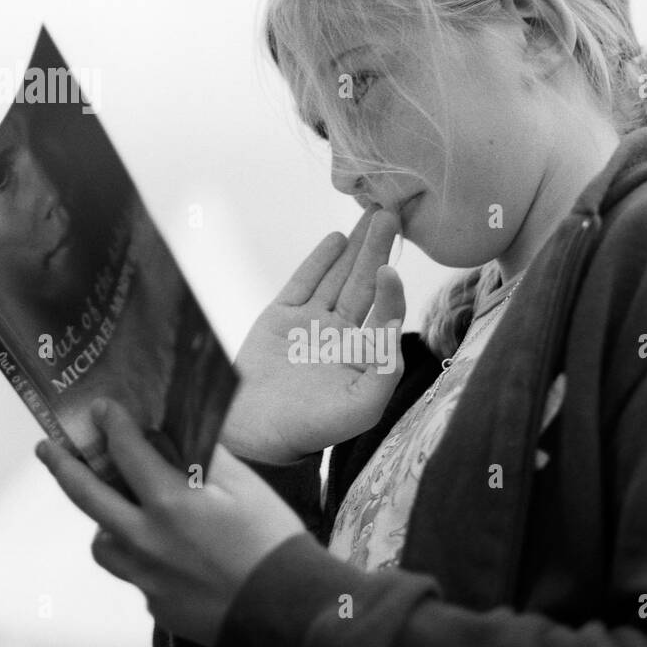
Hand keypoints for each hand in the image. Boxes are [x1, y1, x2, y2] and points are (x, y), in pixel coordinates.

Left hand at [37, 400, 303, 646]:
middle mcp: (146, 540)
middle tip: (44, 447)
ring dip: (102, 522)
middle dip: (62, 465)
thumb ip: (203, 456)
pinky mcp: (157, 607)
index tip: (102, 408)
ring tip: (115, 508)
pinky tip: (163, 552)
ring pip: (102, 543)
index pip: (125, 449)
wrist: (288, 617)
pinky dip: (140, 557)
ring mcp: (147, 578)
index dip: (112, 423)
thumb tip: (174, 435)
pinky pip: (135, 574)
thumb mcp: (245, 486)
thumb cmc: (273, 542)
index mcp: (169, 502)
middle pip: (86, 496)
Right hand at [222, 207, 405, 463]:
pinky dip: (319, 260)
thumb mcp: (361, 408)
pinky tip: (335, 239)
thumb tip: (394, 324)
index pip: (382, 313)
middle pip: (364, 284)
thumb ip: (385, 370)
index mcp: (363, 357)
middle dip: (377, 250)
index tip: (389, 267)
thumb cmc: (310, 427)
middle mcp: (340, 335)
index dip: (390, 289)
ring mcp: (309, 323)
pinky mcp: (280, 316)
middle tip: (391, 215)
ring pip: (336, 277)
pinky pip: (303, 281)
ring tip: (370, 217)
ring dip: (353, 248)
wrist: (253, 431)